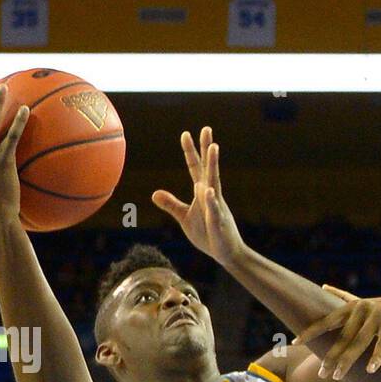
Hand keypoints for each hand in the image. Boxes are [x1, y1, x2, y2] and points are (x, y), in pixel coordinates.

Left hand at [152, 127, 245, 266]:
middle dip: (207, 149)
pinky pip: (214, 210)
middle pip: (208, 168)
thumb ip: (172, 204)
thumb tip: (155, 193)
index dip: (190, 151)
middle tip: (207, 128)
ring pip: (214, 182)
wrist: (225, 253)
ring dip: (213, 165)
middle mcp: (210, 195)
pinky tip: (208, 191)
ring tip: (214, 147)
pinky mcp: (218, 222)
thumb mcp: (185, 218)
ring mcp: (216, 207)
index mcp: (201, 192)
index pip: (195, 168)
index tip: (185, 133)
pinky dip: (211, 201)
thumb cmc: (207, 234)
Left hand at [294, 289, 380, 379]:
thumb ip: (343, 296)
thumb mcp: (364, 301)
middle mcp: (362, 309)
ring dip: (347, 361)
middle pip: (342, 337)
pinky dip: (376, 357)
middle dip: (330, 356)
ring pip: (359, 343)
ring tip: (337, 376)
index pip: (327, 321)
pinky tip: (370, 371)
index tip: (294, 342)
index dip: (310, 331)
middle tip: (320, 374)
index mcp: (352, 306)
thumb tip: (324, 286)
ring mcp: (378, 315)